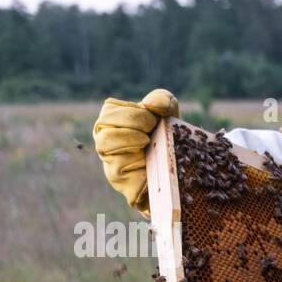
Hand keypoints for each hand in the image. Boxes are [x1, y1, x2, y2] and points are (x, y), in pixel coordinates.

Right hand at [92, 88, 178, 214]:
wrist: (178, 175)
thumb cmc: (167, 140)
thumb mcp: (168, 116)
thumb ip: (161, 100)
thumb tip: (153, 104)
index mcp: (112, 124)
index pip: (109, 108)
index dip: (132, 110)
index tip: (152, 118)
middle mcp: (105, 142)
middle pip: (103, 124)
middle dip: (133, 121)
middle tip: (152, 128)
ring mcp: (110, 162)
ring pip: (104, 143)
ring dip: (130, 138)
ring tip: (147, 142)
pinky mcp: (120, 181)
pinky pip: (121, 169)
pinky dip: (139, 162)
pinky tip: (150, 162)